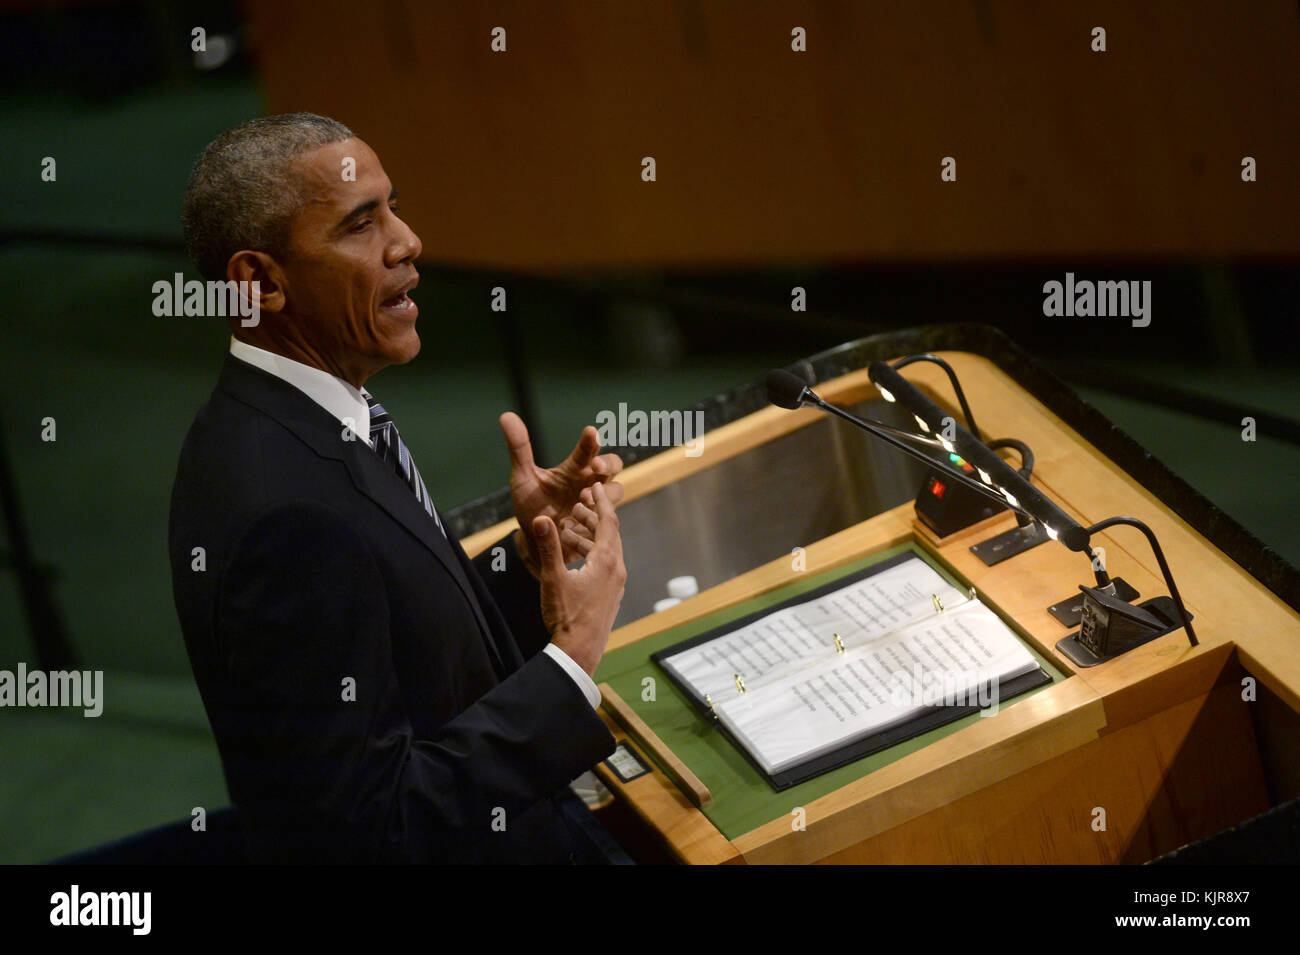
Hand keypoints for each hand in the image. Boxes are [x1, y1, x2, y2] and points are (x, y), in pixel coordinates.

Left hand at [499, 412, 623, 575]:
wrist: (534, 540)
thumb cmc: (532, 504)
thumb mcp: (522, 477)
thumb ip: (519, 449)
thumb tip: (506, 416)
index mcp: (575, 469)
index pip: (589, 450)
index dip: (591, 441)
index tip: (590, 432)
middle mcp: (590, 484)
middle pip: (614, 466)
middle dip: (608, 464)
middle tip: (596, 466)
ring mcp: (596, 505)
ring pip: (616, 492)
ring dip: (603, 494)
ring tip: (582, 499)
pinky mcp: (597, 527)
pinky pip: (604, 522)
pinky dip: (592, 521)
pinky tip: (573, 525)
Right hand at [533, 483, 626, 675]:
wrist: (579, 652)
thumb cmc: (566, 616)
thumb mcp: (553, 579)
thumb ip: (548, 547)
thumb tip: (539, 519)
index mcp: (606, 561)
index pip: (608, 522)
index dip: (602, 501)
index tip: (597, 485)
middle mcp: (617, 570)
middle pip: (610, 534)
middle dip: (595, 516)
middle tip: (579, 504)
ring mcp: (616, 584)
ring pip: (607, 550)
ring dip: (591, 536)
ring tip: (571, 529)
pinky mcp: (611, 595)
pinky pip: (606, 564)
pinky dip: (594, 553)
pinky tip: (576, 556)